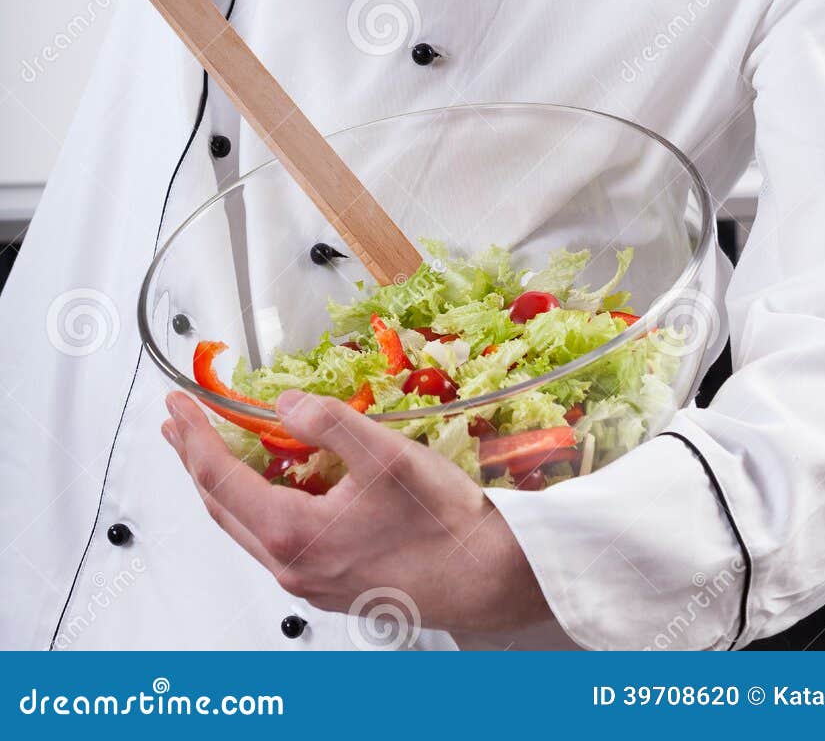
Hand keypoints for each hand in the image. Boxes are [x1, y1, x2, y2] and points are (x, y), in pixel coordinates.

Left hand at [162, 391, 551, 637]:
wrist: (485, 577)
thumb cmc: (441, 522)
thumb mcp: (386, 454)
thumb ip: (328, 422)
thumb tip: (282, 403)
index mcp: (293, 533)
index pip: (220, 477)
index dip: (194, 435)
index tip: (177, 403)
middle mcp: (291, 565)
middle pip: (221, 506)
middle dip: (195, 459)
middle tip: (180, 421)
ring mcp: (308, 580)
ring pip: (246, 526)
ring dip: (223, 482)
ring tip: (213, 446)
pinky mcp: (329, 582)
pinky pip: (274, 539)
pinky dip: (257, 503)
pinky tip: (272, 483)